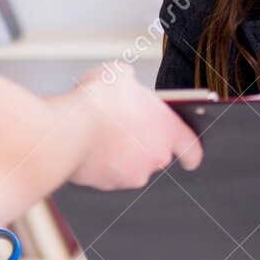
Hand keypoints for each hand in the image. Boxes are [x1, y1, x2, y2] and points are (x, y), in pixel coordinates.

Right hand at [62, 63, 204, 189]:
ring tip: (100, 129)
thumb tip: (125, 85)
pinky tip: (87, 141)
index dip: (190, 150)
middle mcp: (154, 158)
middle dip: (142, 141)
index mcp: (167, 131)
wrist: (67, 132)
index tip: (190, 155)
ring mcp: (129, 175)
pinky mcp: (105, 184)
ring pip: (129, 164)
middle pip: (155, 153)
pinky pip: (106, 172)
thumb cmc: (98, 104)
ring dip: (120, 151)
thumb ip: (131, 84)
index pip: (192, 148)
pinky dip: (99, 160)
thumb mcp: (120, 74)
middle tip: (124, 122)